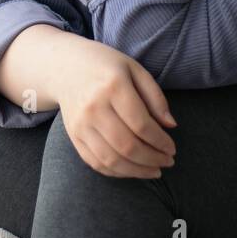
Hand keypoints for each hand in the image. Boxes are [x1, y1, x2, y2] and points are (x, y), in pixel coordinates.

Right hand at [54, 36, 178, 178]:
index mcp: (113, 86)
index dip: (160, 142)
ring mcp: (80, 124)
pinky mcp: (73, 135)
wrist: (65, 66)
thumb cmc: (106, 66)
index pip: (141, 124)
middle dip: (152, 159)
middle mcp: (94, 107)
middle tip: (167, 162)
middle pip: (127, 146)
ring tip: (154, 171)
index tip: (172, 149)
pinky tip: (132, 170)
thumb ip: (155, 96)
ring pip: (111, 159)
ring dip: (137, 171)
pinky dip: (117, 172)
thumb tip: (171, 125)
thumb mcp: (135, 69)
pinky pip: (95, 162)